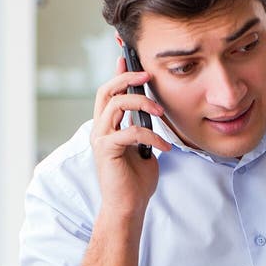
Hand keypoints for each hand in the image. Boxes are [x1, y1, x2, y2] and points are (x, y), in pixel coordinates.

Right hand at [89, 57, 172, 217]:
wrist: (129, 206)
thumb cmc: (136, 181)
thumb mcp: (145, 150)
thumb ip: (145, 131)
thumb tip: (153, 116)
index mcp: (109, 126)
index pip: (109, 93)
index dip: (118, 74)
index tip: (127, 58)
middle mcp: (101, 129)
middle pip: (106, 91)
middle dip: (126, 78)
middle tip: (147, 75)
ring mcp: (101, 138)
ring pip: (115, 105)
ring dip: (141, 103)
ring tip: (160, 113)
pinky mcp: (107, 150)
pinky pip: (129, 132)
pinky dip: (151, 136)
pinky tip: (164, 147)